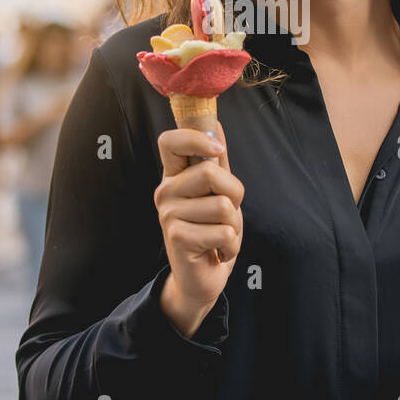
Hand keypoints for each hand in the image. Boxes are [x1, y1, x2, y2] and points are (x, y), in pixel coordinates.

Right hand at [154, 120, 242, 335]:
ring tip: (220, 236)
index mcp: (173, 176)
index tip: (217, 150)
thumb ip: (216, 161)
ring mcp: (168, 215)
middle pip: (211, 173)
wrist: (201, 277)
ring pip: (223, 206)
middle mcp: (165, 191)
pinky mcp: (177, 237)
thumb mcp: (217, 193)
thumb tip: (216, 122)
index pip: (170, 141)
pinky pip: (224, 232)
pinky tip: (218, 251)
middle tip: (226, 214)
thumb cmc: (211, 230)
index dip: (196, 137)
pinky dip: (231, 245)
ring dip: (234, 226)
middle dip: (234, 195)